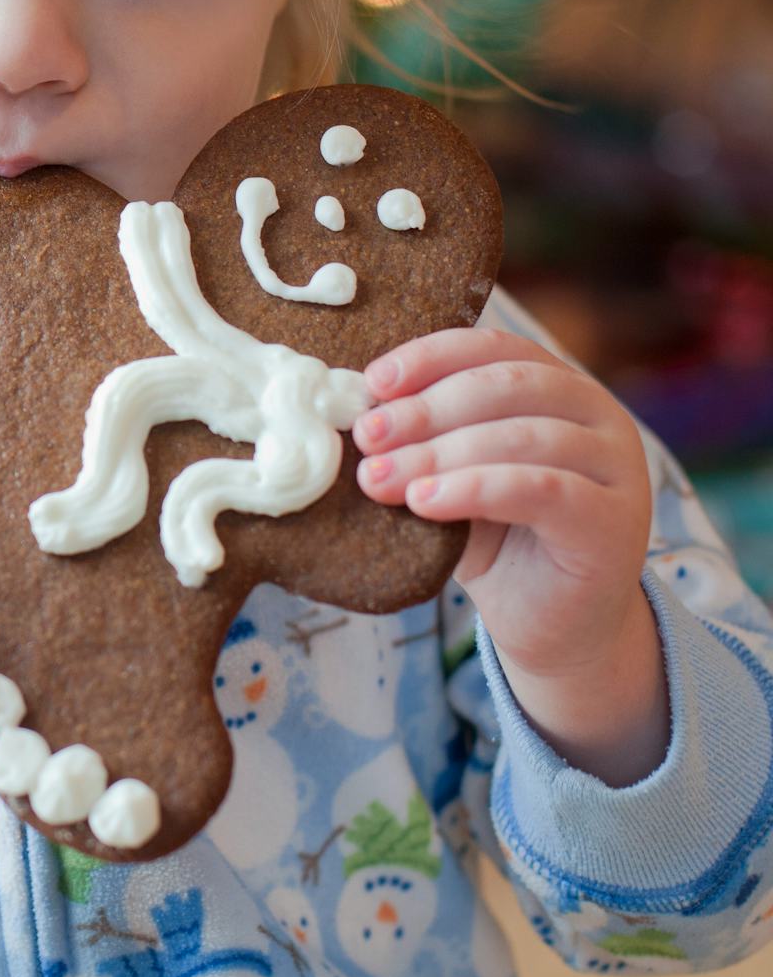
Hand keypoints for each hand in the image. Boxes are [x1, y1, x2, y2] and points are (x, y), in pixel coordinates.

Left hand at [352, 327, 653, 685]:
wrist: (552, 626)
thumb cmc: (497, 540)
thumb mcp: (455, 475)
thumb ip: (426, 439)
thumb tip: (360, 413)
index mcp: (560, 386)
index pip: (495, 349)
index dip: (430, 357)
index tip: (373, 382)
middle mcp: (598, 415)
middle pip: (507, 386)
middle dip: (426, 409)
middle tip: (367, 437)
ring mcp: (616, 467)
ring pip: (521, 437)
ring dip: (438, 454)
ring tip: (381, 478)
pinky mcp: (614, 522)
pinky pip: (542, 489)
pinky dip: (475, 488)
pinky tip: (426, 501)